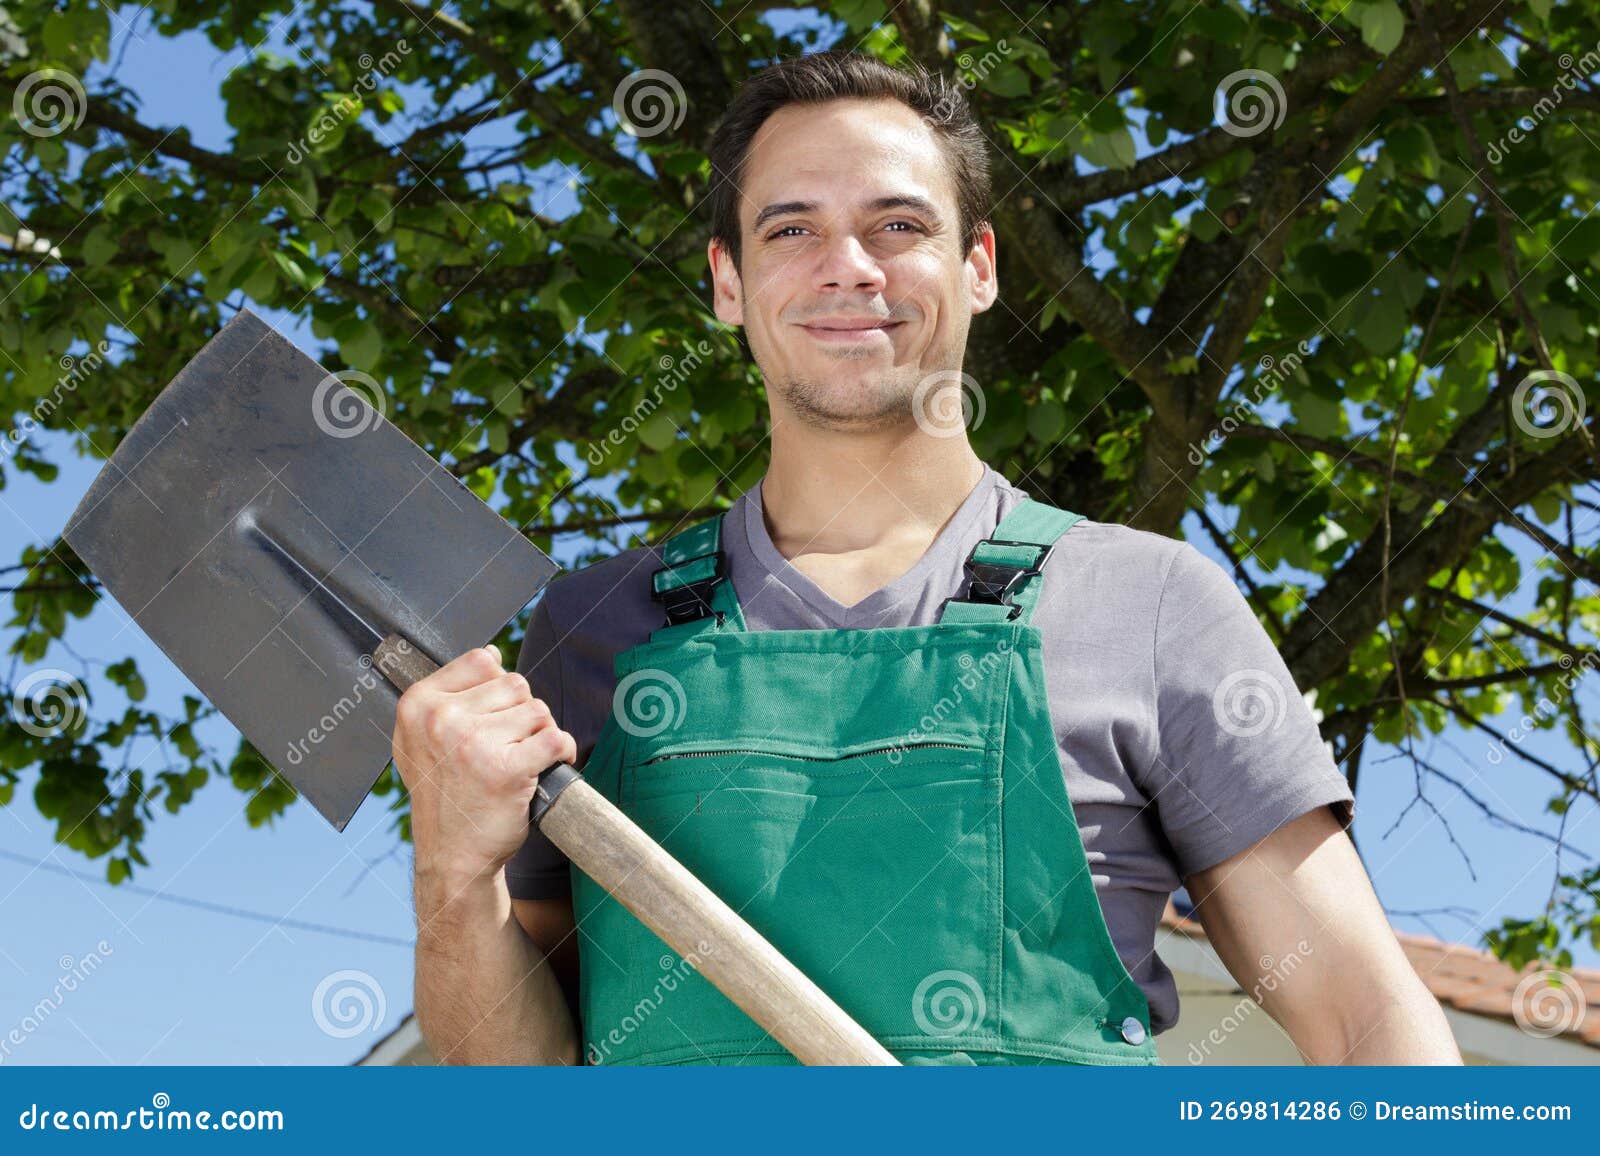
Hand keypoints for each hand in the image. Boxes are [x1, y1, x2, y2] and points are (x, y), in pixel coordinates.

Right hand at [393, 644, 577, 880]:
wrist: (453, 856)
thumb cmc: (444, 796)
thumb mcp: (421, 739)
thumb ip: (450, 694)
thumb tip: (491, 653)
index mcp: (418, 704)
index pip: (482, 661)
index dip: (497, 689)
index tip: (491, 719)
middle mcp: (442, 719)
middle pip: (514, 683)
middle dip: (520, 713)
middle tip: (505, 747)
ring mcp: (473, 743)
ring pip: (538, 710)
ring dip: (539, 734)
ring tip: (519, 761)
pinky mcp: (507, 768)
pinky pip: (556, 738)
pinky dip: (562, 751)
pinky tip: (545, 767)